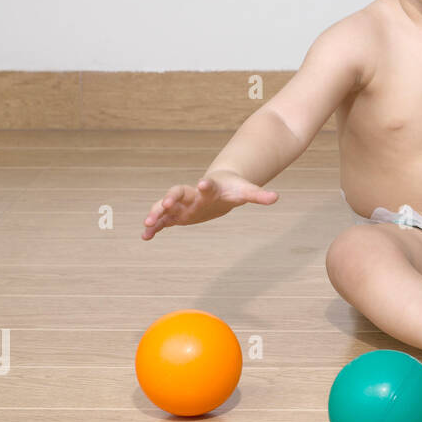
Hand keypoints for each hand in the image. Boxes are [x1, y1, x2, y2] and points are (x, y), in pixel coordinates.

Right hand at [141, 171, 278, 239]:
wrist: (218, 186)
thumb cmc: (234, 189)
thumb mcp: (246, 192)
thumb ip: (259, 195)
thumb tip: (276, 197)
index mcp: (209, 187)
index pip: (206, 184)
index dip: (205, 184)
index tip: (203, 183)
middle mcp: (191, 193)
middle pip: (178, 193)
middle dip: (171, 198)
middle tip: (165, 204)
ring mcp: (181, 203)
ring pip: (165, 207)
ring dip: (156, 214)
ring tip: (147, 225)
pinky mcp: (176, 214)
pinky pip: (162, 220)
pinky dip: (154, 228)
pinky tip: (145, 238)